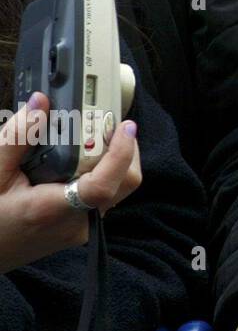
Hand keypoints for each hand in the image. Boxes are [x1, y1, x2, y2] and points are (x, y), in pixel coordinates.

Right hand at [0, 92, 141, 273]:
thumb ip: (18, 137)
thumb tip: (40, 103)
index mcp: (52, 210)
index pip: (103, 185)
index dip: (121, 153)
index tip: (126, 126)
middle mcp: (76, 222)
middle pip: (124, 183)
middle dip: (126, 149)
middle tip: (112, 124)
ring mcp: (83, 227)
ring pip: (119, 190)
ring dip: (117, 161)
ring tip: (99, 137)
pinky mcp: (84, 227)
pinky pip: (107, 196)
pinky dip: (105, 173)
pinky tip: (84, 159)